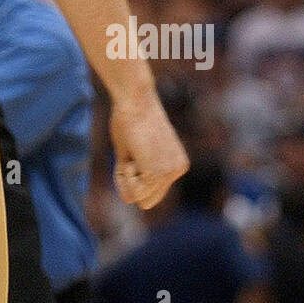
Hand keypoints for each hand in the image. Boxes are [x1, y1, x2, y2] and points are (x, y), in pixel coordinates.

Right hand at [109, 87, 188, 209]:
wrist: (135, 100)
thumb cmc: (130, 119)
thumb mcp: (135, 150)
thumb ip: (139, 172)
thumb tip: (131, 198)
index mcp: (176, 163)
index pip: (152, 193)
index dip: (134, 180)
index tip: (132, 156)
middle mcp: (178, 169)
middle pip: (147, 201)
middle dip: (132, 184)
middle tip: (130, 156)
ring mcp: (170, 172)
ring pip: (140, 199)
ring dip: (128, 179)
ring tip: (131, 152)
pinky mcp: (158, 172)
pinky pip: (135, 193)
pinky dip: (125, 177)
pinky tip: (131, 154)